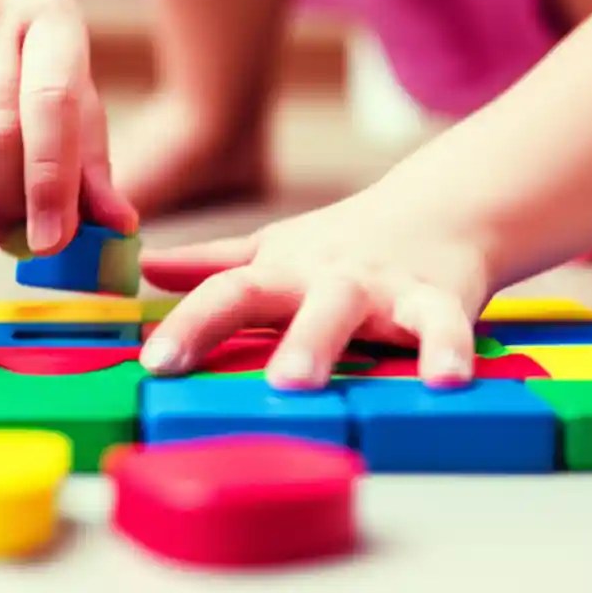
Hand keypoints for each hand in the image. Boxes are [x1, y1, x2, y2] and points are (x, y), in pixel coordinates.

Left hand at [137, 188, 492, 388]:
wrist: (442, 209)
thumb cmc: (343, 245)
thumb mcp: (274, 250)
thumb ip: (212, 266)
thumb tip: (145, 267)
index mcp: (281, 273)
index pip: (226, 293)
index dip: (189, 325)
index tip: (155, 363)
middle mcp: (323, 278)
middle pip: (282, 300)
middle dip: (246, 336)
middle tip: (222, 377)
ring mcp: (379, 288)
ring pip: (347, 310)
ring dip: (320, 342)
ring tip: (300, 384)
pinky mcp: (438, 300)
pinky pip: (442, 325)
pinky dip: (446, 350)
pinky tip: (444, 380)